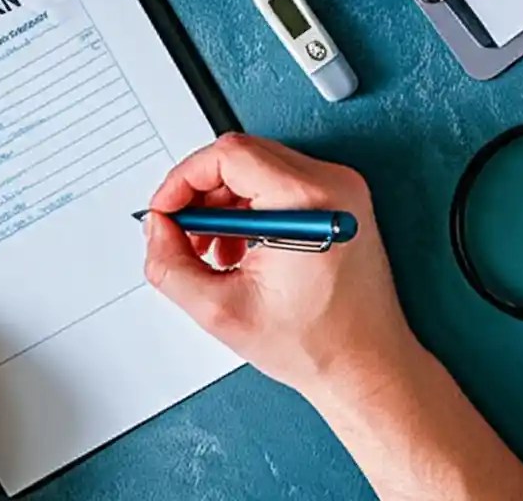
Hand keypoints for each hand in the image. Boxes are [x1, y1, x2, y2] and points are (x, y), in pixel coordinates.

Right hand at [144, 133, 420, 399]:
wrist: (366, 366)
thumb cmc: (316, 345)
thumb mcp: (221, 311)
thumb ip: (171, 265)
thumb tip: (157, 228)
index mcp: (307, 202)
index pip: (228, 155)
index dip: (183, 179)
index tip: (166, 210)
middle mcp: (331, 185)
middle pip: (241, 157)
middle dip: (200, 195)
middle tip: (182, 235)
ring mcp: (340, 191)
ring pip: (256, 169)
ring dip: (222, 205)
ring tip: (214, 252)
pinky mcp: (339, 202)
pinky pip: (277, 185)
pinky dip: (247, 210)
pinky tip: (240, 251)